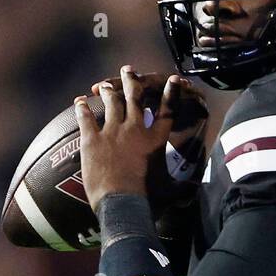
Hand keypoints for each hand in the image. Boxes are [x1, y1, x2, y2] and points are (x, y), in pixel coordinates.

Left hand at [73, 66, 182, 210]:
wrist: (123, 205)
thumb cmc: (148, 200)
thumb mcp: (171, 192)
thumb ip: (183, 186)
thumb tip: (196, 188)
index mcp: (155, 140)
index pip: (167, 110)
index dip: (170, 93)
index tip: (172, 79)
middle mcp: (135, 129)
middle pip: (134, 98)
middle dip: (132, 82)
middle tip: (129, 70)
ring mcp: (112, 132)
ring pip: (111, 103)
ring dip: (109, 91)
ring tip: (105, 85)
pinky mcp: (92, 140)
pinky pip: (86, 118)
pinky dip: (82, 108)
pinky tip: (79, 101)